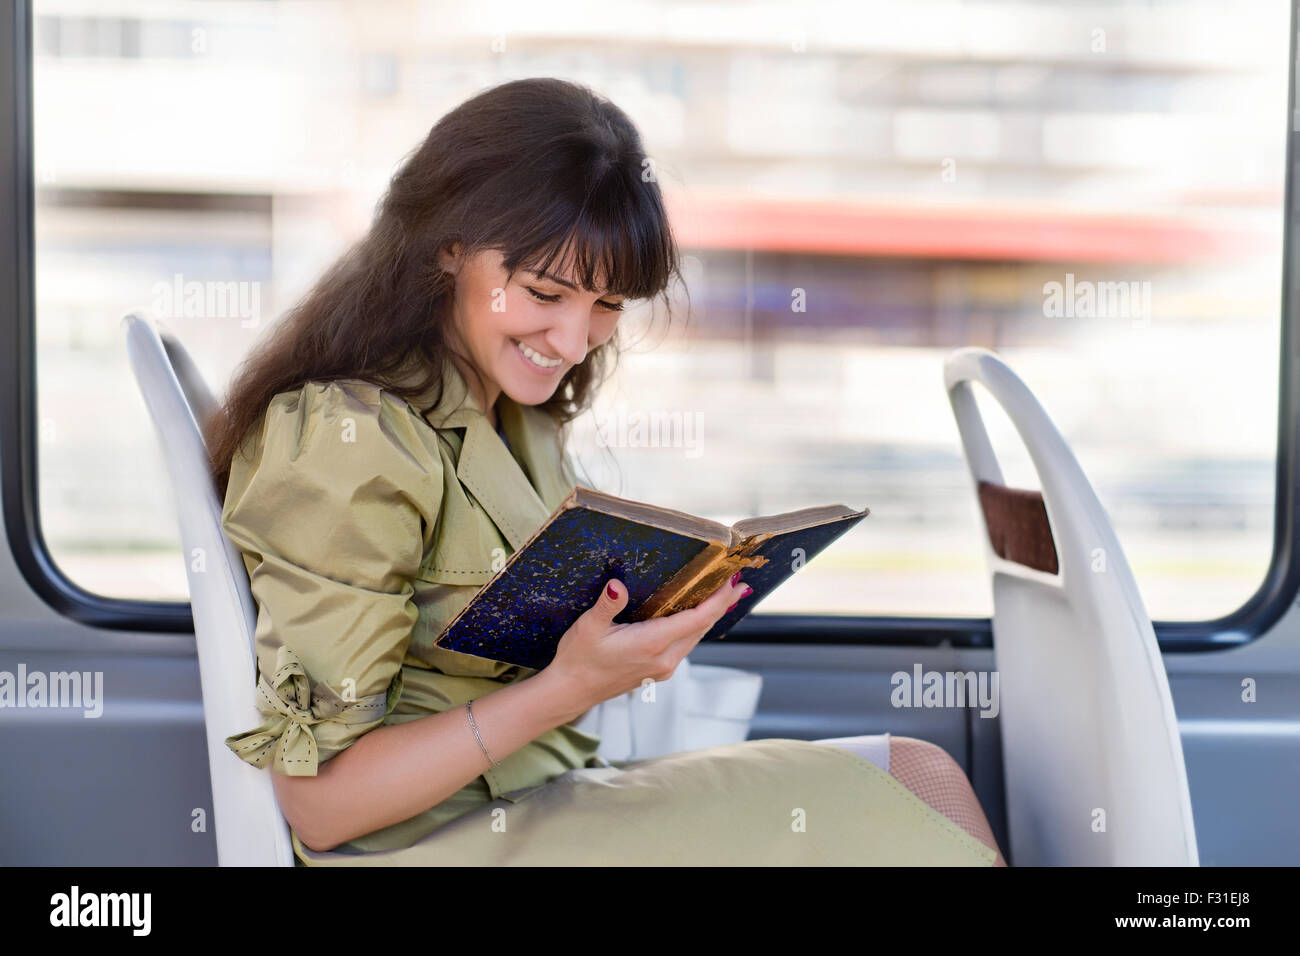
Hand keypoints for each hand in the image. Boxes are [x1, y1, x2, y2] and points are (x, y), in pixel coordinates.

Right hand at [544, 574, 753, 714]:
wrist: (571, 691)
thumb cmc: (578, 659)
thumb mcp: (588, 628)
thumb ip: (607, 605)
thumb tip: (618, 585)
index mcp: (652, 644)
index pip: (697, 619)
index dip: (719, 600)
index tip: (732, 582)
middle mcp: (664, 658)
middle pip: (703, 627)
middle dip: (722, 604)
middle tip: (737, 581)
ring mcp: (663, 667)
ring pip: (695, 637)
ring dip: (711, 615)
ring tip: (724, 594)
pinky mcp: (658, 670)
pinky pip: (685, 644)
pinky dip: (696, 626)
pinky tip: (696, 616)